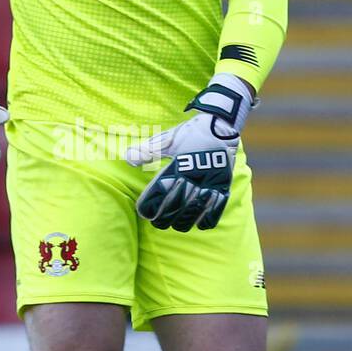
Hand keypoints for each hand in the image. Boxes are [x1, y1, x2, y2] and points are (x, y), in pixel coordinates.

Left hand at [125, 75, 255, 230]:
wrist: (221, 124)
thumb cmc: (190, 133)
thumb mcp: (168, 139)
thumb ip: (148, 150)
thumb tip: (128, 158)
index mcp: (180, 164)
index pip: (162, 189)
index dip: (151, 203)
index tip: (143, 212)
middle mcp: (196, 174)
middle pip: (178, 203)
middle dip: (164, 216)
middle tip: (156, 223)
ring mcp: (212, 180)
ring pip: (196, 208)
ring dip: (183, 220)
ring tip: (174, 226)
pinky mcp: (224, 183)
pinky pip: (218, 205)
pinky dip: (208, 218)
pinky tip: (199, 224)